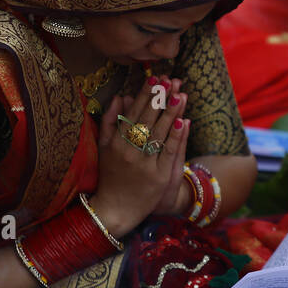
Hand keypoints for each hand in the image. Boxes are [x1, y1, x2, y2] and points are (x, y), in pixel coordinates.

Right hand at [91, 75, 189, 235]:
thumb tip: (121, 96)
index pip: (133, 113)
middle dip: (159, 98)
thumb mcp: (104, 148)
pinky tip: (183, 121)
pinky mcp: (158, 176)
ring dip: (171, 112)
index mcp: (115, 142)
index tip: (155, 78)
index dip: (145, 95)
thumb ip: (110, 121)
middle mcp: (128, 151)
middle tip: (170, 80)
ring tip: (180, 94)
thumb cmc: (110, 175)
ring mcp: (144, 164)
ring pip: (159, 133)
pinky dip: (176, 136)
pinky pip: (169, 152)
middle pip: (147, 119)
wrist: (115, 209)